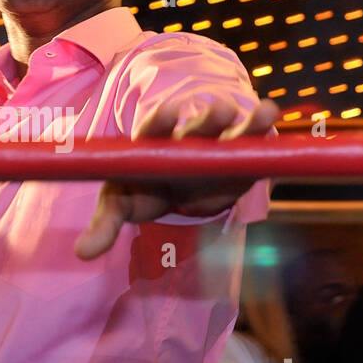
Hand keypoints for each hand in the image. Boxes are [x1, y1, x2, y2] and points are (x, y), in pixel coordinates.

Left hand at [74, 98, 280, 259]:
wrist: (169, 189)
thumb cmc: (140, 191)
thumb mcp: (119, 206)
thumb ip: (103, 226)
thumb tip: (82, 253)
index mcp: (154, 144)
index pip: (155, 128)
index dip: (162, 120)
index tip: (169, 113)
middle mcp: (186, 138)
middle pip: (198, 126)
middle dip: (210, 119)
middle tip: (223, 109)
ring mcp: (214, 146)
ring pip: (231, 131)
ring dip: (247, 122)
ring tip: (265, 109)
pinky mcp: (238, 157)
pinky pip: (253, 146)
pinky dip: (265, 136)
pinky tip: (280, 123)